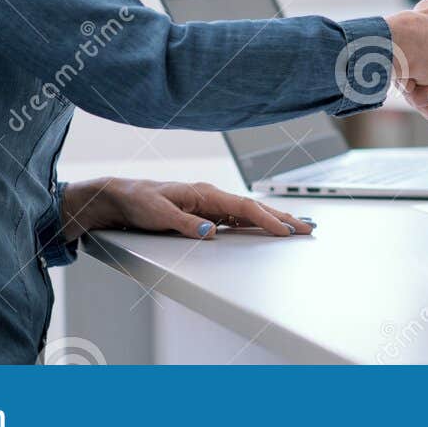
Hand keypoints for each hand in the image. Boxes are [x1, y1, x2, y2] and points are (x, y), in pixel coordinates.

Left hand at [61, 177, 312, 239]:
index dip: (266, 219)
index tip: (285, 230)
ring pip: (249, 213)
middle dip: (282, 218)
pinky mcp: (205, 213)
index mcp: (204, 193)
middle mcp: (211, 197)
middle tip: (307, 228)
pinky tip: (268, 229)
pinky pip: (238, 218)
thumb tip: (212, 232)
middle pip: (254, 207)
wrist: (120, 197)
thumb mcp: (158, 214)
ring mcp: (210, 205)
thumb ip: (186, 224)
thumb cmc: (137, 201)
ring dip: (274, 220)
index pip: (244, 207)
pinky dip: (257, 223)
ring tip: (297, 228)